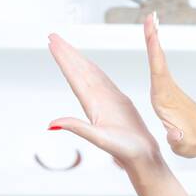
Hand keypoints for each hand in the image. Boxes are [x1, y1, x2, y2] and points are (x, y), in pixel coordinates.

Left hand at [46, 30, 162, 172]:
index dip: (63, 58)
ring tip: (66, 46)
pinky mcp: (119, 104)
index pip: (73, 76)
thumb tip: (52, 124)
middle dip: (66, 54)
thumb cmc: (126, 152)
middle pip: (78, 72)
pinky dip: (95, 70)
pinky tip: (91, 66)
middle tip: (53, 36)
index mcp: (92, 106)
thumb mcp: (100, 139)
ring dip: (78, 60)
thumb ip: (77, 128)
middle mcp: (96, 102)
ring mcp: (107, 102)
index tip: (52, 42)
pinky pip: (104, 81)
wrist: (143, 160)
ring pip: (90, 74)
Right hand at [142, 12, 195, 159]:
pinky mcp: (170, 92)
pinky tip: (155, 43)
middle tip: (150, 15)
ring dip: (154, 40)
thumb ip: (176, 140)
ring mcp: (169, 90)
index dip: (154, 51)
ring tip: (151, 21)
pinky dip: (156, 53)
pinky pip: (160, 67)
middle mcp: (167, 90)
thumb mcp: (183, 147)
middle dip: (153, 38)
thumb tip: (174, 135)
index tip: (153, 32)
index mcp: (166, 100)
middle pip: (158, 59)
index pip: (158, 71)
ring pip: (159, 60)